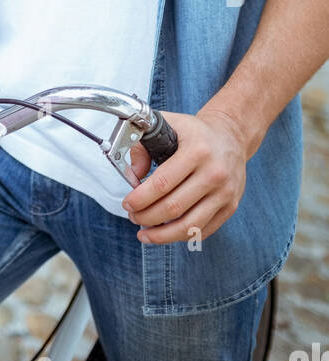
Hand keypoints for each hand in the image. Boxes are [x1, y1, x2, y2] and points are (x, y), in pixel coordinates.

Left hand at [122, 107, 249, 244]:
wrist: (232, 136)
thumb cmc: (194, 132)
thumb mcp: (167, 124)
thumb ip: (143, 144)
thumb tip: (134, 174)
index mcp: (197, 150)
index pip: (163, 183)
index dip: (141, 198)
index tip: (127, 203)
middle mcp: (214, 173)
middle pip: (173, 207)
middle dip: (147, 217)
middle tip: (133, 216)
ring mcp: (225, 193)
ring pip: (189, 226)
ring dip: (162, 235)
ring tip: (144, 233)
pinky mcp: (231, 207)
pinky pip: (203, 230)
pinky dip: (181, 236)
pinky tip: (165, 234)